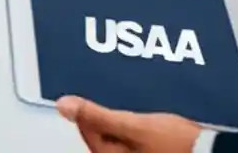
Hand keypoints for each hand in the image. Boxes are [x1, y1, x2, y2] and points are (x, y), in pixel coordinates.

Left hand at [57, 96, 202, 152]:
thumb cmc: (174, 144)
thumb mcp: (132, 125)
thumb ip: (96, 115)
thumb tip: (63, 105)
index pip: (86, 129)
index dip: (90, 108)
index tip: (96, 90)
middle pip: (101, 133)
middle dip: (106, 115)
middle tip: (119, 98)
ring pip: (118, 135)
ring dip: (122, 118)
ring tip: (133, 104)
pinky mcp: (149, 152)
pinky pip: (133, 138)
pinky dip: (136, 125)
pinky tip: (145, 116)